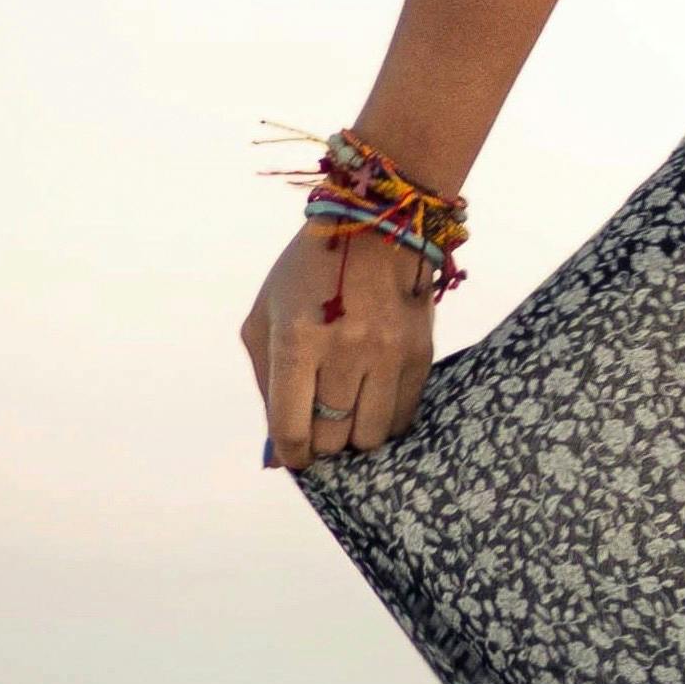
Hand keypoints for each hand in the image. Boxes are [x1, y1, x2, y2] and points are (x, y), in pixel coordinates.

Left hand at [245, 217, 444, 471]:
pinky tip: (373, 399)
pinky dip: (385, 420)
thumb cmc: (307, 274)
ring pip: (371, 437)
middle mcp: (343, 350)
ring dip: (355, 436)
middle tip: (321, 428)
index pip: (291, 427)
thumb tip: (277, 454)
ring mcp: (387, 353)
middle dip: (322, 444)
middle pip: (332, 439)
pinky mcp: (420, 354)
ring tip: (348, 415)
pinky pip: (403, 417)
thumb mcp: (265, 318)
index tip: (295, 456)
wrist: (375, 227)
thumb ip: (265, 385)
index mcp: (296, 339)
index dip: (291, 455)